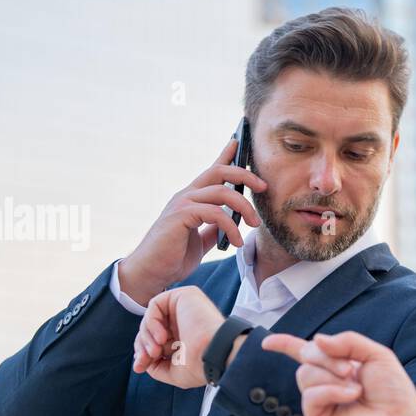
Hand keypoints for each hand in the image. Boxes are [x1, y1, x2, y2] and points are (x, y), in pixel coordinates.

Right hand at [117, 136, 267, 305]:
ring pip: (222, 192)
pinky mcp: (180, 215)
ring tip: (254, 224)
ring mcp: (182, 203)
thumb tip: (232, 224)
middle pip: (219, 172)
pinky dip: (231, 227)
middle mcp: (186, 195)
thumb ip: (214, 229)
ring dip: (244, 207)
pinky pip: (214, 213)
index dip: (226, 155)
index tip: (238, 142)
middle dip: (245, 174)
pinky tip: (236, 242)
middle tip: (264, 187)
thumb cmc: (172, 257)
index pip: (212, 170)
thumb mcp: (201, 241)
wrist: (151, 273)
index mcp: (191, 198)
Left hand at [132, 286, 229, 388]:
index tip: (140, 366)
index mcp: (184, 336)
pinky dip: (152, 322)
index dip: (143, 352)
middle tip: (144, 360)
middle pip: (150, 328)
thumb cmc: (200, 365)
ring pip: (150, 318)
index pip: (155, 339)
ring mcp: (184, 307)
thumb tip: (142, 362)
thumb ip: (156, 367)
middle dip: (142, 346)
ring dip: (146, 337)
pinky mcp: (184, 295)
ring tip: (155, 351)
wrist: (213, 355)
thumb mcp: (173, 373)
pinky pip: (155, 305)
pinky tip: (162, 337)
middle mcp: (184, 321)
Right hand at [260, 331, 415, 415]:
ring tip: (355, 388)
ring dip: (331, 376)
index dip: (284, 344)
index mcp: (336, 366)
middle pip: (306, 356)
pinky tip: (351, 396)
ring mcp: (319, 402)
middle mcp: (324, 383)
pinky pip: (311, 395)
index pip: (304, 352)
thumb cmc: (393, 391)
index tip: (266, 342)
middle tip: (350, 370)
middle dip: (326, 357)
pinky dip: (331, 391)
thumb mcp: (376, 354)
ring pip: (305, 374)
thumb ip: (347, 341)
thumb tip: (316, 340)